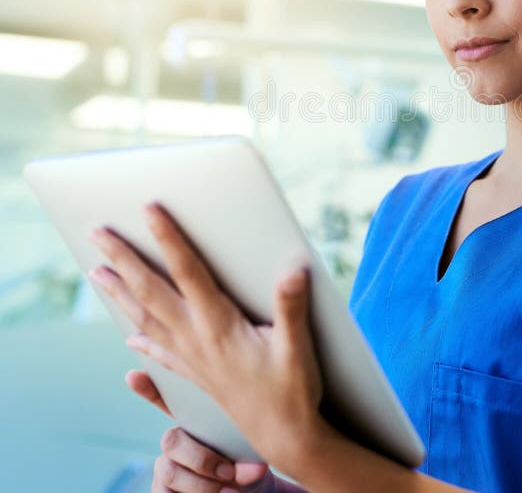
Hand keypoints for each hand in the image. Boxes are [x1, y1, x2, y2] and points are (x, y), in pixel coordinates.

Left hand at [88, 202, 325, 476]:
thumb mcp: (298, 346)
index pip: (187, 273)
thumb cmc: (292, 391)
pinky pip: (159, 352)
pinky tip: (130, 338)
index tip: (150, 210)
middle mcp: (197, 339)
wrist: (284, 437)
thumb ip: (291, 305)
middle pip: (151, 293)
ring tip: (96, 273)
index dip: (168, 239)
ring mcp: (193, 358)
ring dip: (120, 294)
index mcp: (219, 326)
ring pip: (146, 320)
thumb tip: (293, 267)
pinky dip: (141, 339)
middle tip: (98, 233)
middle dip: (123, 260)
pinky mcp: (197, 374)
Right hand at [126, 372, 271, 491]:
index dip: (149, 387)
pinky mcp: (161, 491)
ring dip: (202, 485)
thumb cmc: (248, 467)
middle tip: (231, 473)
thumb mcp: (253, 455)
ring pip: (170, 470)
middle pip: (171, 440)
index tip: (133, 374)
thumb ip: (249, 456)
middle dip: (203, 459)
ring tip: (230, 492)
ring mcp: (166, 466)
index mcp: (197, 420)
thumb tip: (251, 468)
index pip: (168, 399)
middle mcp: (176, 441)